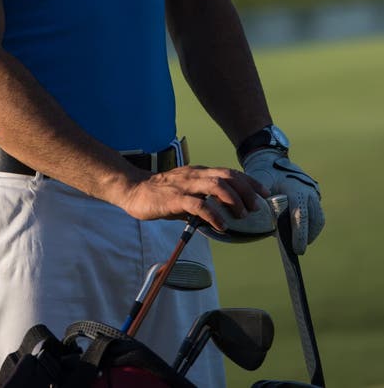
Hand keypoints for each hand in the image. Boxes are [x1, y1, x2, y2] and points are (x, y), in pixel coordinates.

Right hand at [121, 164, 269, 229]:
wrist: (134, 189)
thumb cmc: (160, 193)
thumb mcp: (186, 192)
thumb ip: (202, 200)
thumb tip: (220, 215)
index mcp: (199, 173)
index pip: (230, 172)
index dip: (249, 182)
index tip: (264, 193)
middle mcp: (195, 175)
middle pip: (228, 176)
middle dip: (246, 191)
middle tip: (255, 207)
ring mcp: (185, 185)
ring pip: (217, 186)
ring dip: (233, 200)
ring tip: (240, 215)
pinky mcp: (175, 198)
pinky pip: (199, 205)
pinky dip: (214, 215)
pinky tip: (221, 226)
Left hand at [241, 149, 324, 253]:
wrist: (270, 158)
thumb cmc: (263, 173)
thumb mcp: (259, 184)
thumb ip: (262, 202)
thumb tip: (266, 224)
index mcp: (295, 189)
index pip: (300, 216)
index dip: (299, 235)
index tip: (297, 249)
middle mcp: (307, 190)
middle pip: (314, 219)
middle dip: (307, 236)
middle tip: (299, 250)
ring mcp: (313, 191)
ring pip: (318, 216)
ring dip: (312, 230)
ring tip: (301, 242)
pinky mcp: (314, 192)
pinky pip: (317, 211)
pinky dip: (312, 222)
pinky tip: (302, 231)